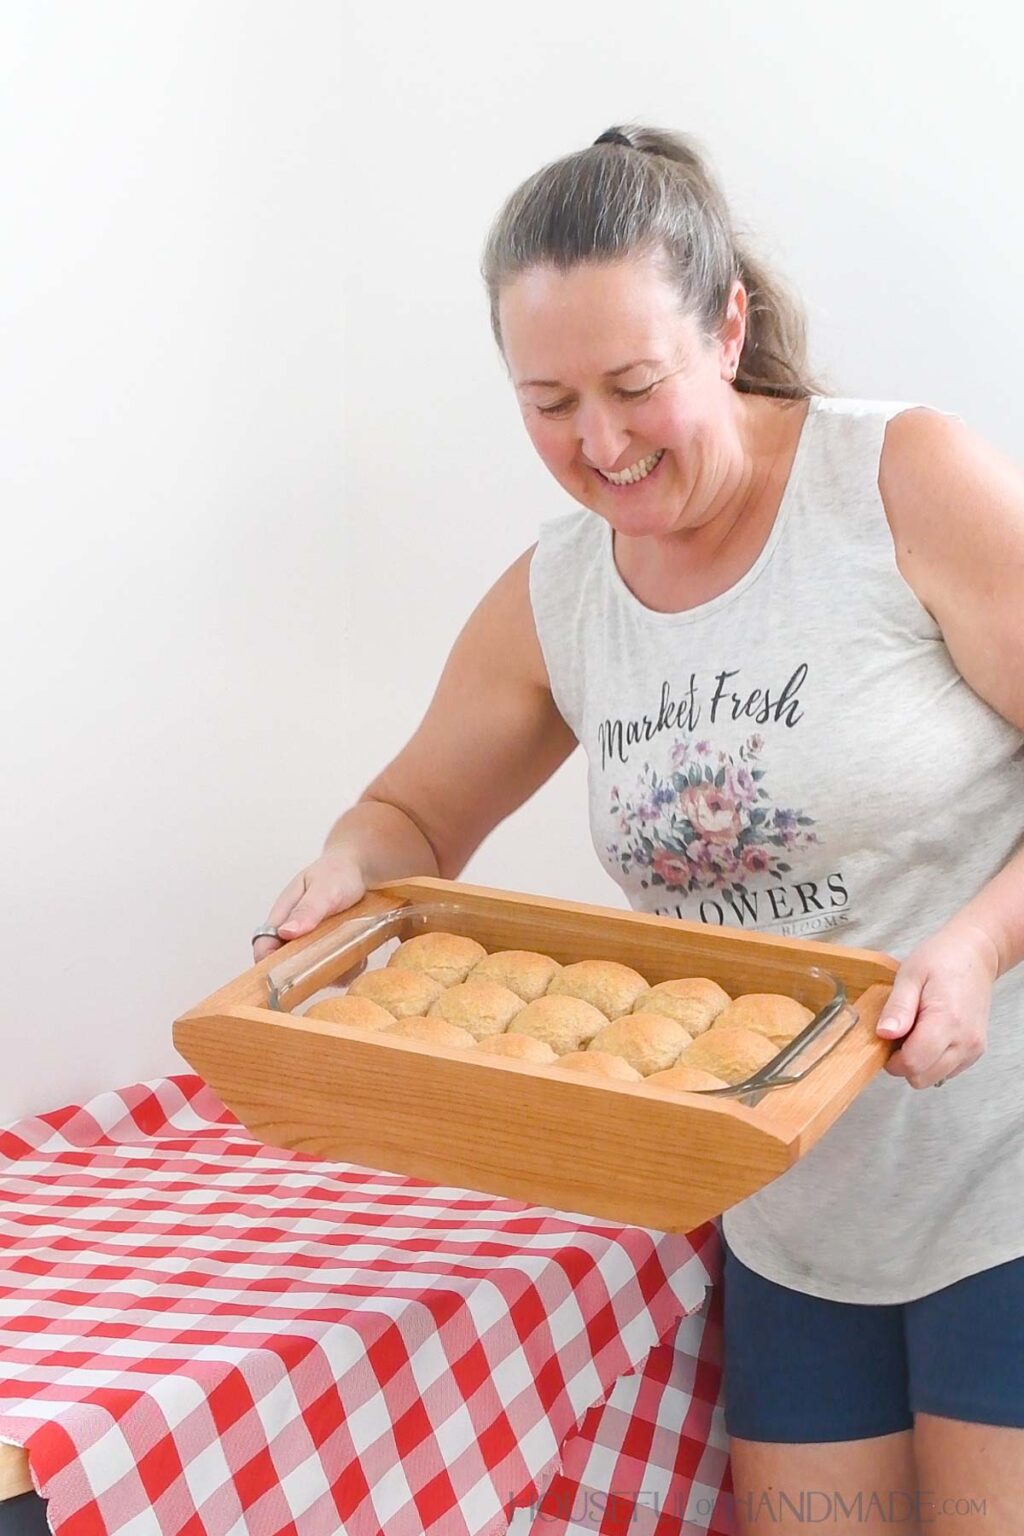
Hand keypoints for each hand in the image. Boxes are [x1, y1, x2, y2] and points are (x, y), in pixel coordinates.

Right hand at [251, 847, 367, 966]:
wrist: (360, 869)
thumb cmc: (337, 873)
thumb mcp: (324, 889)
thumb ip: (307, 910)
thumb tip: (285, 932)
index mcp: (283, 917)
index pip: (263, 947)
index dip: (269, 964)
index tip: (286, 975)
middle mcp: (294, 934)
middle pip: (286, 966)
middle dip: (305, 974)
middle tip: (329, 968)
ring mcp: (312, 944)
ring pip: (312, 973)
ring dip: (330, 972)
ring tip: (350, 959)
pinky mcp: (329, 951)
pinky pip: (333, 971)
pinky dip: (346, 969)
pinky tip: (359, 957)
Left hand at [875, 922, 998, 1087]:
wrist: (975, 955)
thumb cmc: (942, 960)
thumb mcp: (910, 975)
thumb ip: (898, 1007)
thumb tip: (884, 1034)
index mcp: (947, 1021)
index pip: (913, 1064)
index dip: (891, 1058)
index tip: (885, 1039)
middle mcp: (964, 1041)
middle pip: (922, 1078)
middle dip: (903, 1062)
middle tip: (899, 1032)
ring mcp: (972, 1048)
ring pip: (934, 1078)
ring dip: (918, 1062)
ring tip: (915, 1030)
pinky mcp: (975, 1051)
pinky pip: (946, 1071)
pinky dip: (932, 1060)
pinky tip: (929, 1035)